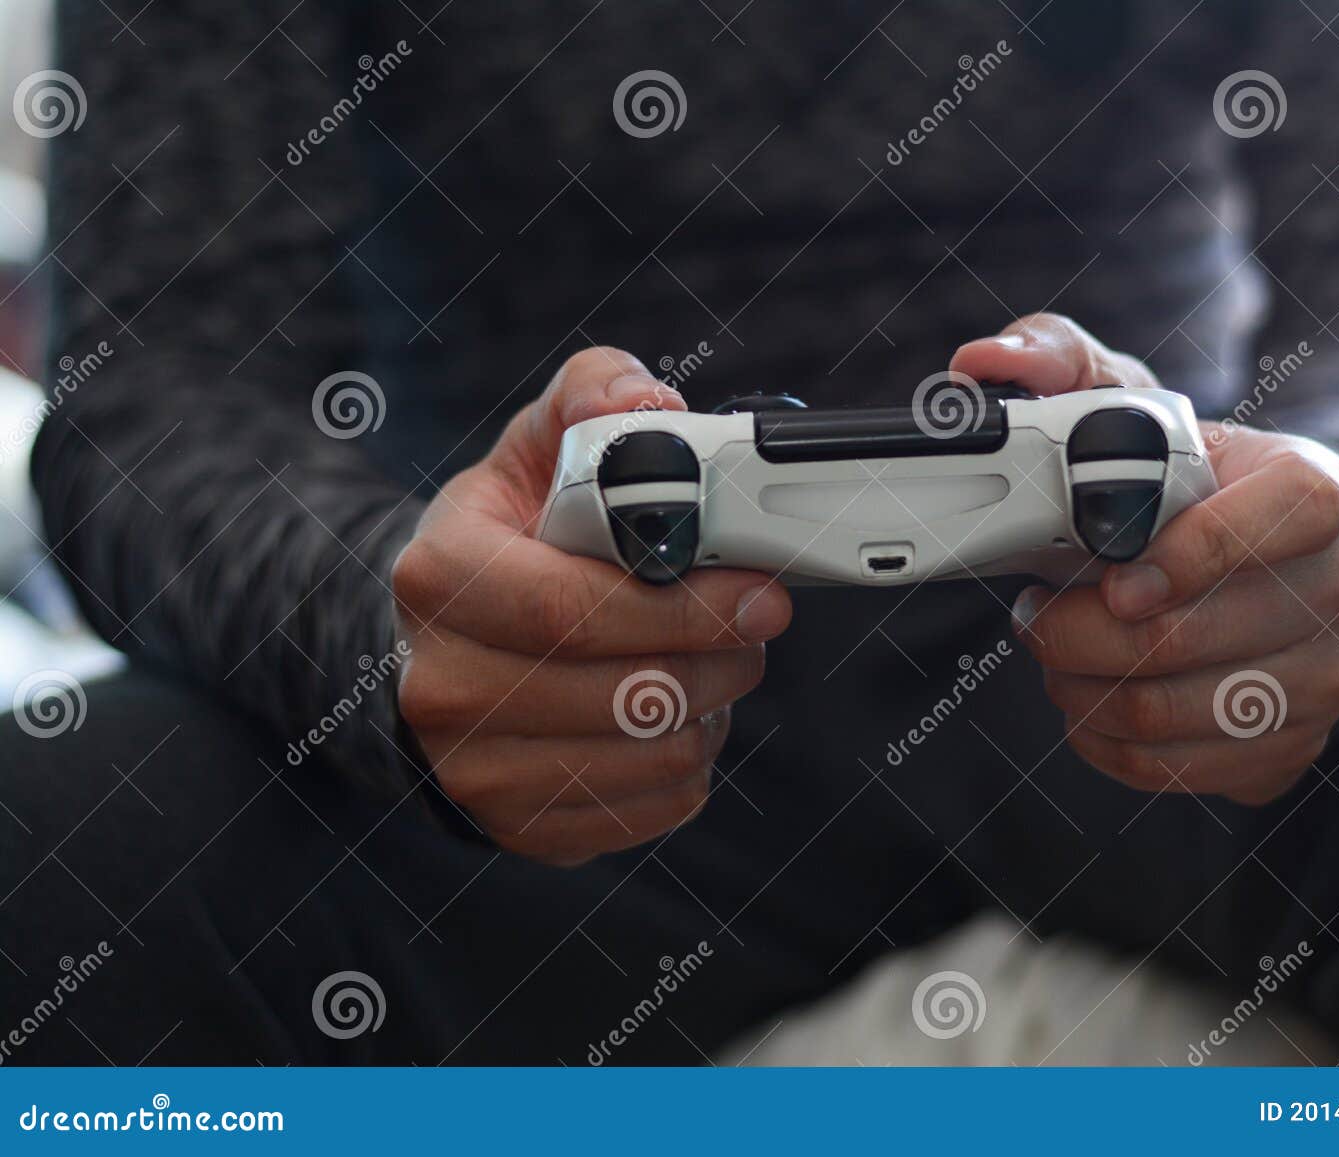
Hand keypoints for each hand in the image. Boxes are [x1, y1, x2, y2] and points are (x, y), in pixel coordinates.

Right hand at [390, 347, 791, 862]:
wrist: (439, 648)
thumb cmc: (505, 541)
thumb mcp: (534, 449)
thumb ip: (592, 398)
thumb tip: (655, 402)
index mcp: (439, 581)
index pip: (575, 612)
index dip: (686, 606)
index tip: (762, 593)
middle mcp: (444, 688)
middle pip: (630, 694)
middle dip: (721, 654)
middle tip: (755, 620)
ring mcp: (479, 773)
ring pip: (653, 755)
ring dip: (712, 704)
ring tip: (708, 660)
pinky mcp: (524, 829)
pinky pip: (655, 806)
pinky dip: (690, 758)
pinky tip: (675, 713)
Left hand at [955, 314, 1338, 804]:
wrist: (1243, 562)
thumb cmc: (1176, 482)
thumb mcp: (1126, 404)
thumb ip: (1058, 364)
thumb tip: (984, 363)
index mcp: (1312, 488)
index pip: (1292, 516)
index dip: (1198, 552)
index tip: (1113, 577)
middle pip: (1196, 638)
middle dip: (1079, 635)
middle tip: (1036, 615)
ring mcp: (1325, 676)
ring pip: (1174, 713)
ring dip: (1081, 689)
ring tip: (1057, 652)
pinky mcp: (1290, 747)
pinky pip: (1177, 770)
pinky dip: (1103, 743)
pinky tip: (1086, 699)